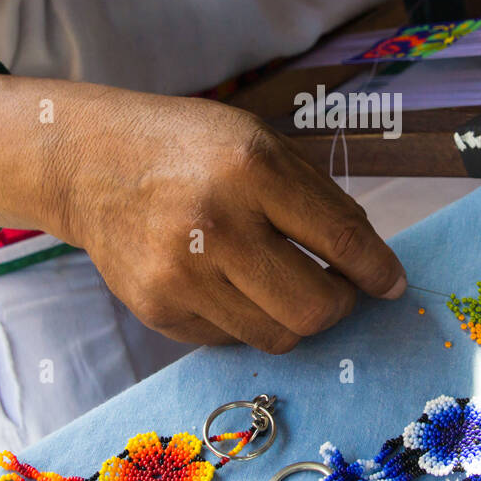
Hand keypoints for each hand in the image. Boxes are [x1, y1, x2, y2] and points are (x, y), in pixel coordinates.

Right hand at [0, 74, 407, 352]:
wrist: (89, 162)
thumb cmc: (188, 146)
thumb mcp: (259, 141)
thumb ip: (315, 197)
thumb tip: (369, 261)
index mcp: (251, 169)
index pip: (339, 238)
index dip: (377, 269)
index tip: (392, 282)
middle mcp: (214, 225)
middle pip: (312, 309)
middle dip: (340, 305)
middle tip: (339, 289)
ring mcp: (179, 275)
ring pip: (276, 335)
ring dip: (296, 317)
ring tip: (287, 284)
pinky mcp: (156, 309)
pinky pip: (232, 338)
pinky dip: (249, 319)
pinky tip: (234, 284)